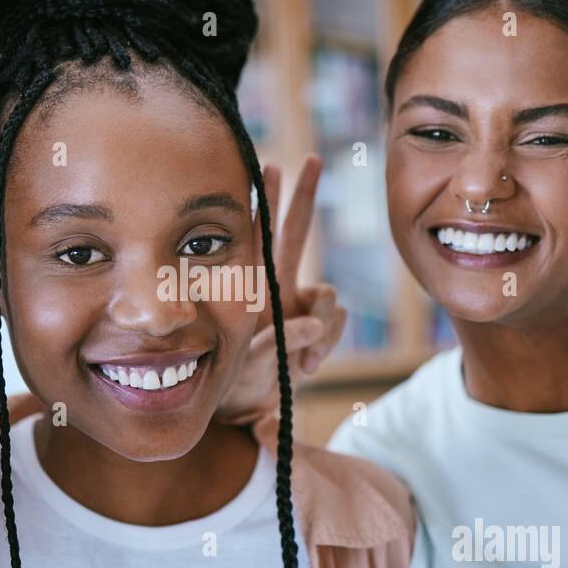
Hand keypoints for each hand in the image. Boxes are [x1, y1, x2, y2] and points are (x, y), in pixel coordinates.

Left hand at [216, 155, 347, 423]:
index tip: (272, 164)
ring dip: (321, 325)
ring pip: (327, 293)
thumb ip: (281, 342)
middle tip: (312, 158)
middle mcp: (275, 288)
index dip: (267, 200)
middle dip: (304, 195)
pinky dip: (326, 343)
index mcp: (251, 288)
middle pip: (295, 233)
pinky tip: (307, 368)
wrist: (244, 409)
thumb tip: (312, 323)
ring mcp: (298, 306)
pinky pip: (335, 320)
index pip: (259, 236)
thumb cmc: (232, 384)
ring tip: (300, 361)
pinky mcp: (315, 327)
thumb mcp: (252, 363)